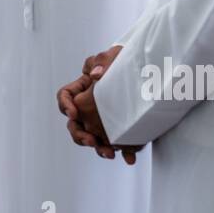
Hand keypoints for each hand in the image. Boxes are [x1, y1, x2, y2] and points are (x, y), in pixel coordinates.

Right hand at [57, 44, 144, 164]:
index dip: (65, 105)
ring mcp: (102, 118)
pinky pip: (116, 142)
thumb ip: (102, 61)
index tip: (74, 112)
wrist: (148, 70)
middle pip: (75, 124)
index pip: (65, 96)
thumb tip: (95, 75)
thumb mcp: (113, 55)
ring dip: (98, 148)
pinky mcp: (118, 127)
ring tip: (110, 153)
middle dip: (80, 135)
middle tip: (91, 141)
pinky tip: (129, 157)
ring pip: (92, 137)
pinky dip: (122, 151)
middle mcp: (89, 105)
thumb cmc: (125, 58)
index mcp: (83, 87)